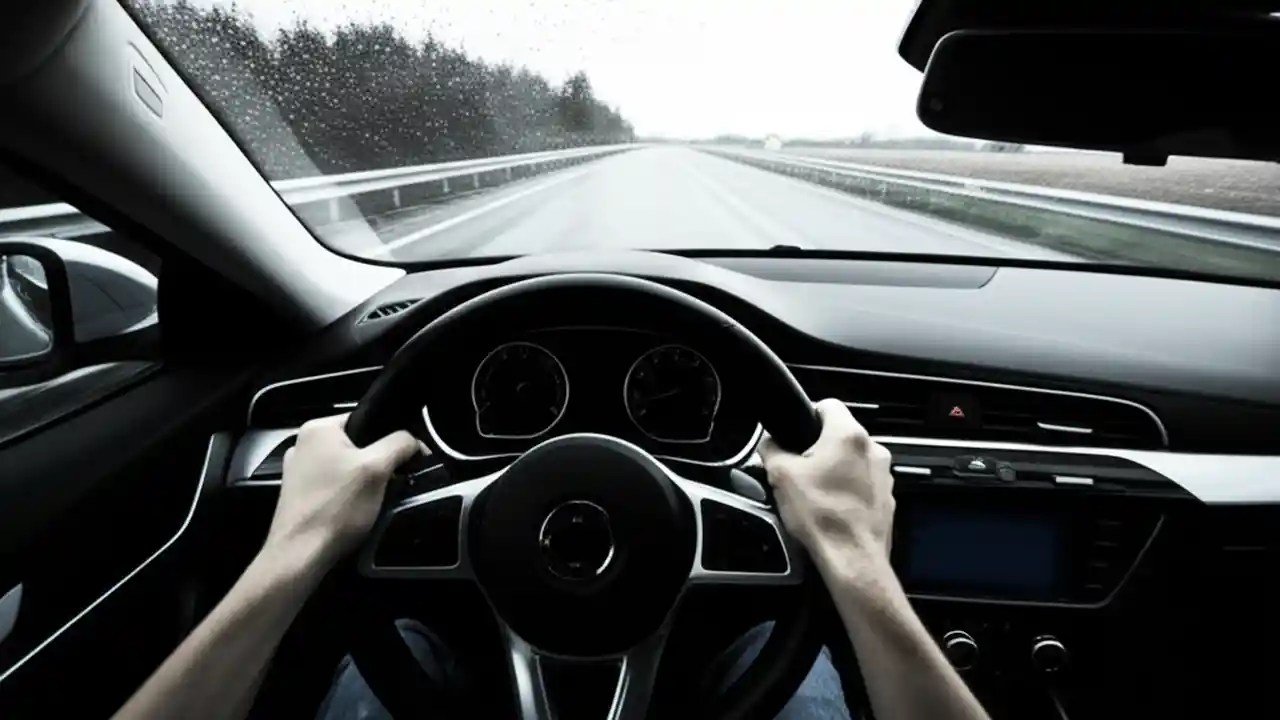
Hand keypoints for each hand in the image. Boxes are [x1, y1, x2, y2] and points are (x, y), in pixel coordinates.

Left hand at [263, 415, 418, 571]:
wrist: (301, 553)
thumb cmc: (337, 506)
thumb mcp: (377, 469)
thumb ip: (400, 444)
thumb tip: (414, 441)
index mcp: (318, 427)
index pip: (366, 420)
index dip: (391, 437)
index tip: (406, 460)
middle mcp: (303, 443)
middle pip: (357, 445)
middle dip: (378, 462)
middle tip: (395, 481)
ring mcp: (297, 470)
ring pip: (347, 467)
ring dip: (365, 481)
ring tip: (377, 499)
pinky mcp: (299, 495)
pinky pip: (334, 485)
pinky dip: (348, 495)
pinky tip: (356, 511)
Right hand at [759, 399, 894, 582]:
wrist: (852, 559)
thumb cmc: (820, 515)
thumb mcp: (781, 476)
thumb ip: (771, 449)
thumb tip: (770, 442)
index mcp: (848, 435)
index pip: (828, 404)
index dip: (807, 414)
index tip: (795, 433)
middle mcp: (873, 449)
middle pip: (841, 433)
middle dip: (819, 446)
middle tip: (798, 468)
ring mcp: (884, 474)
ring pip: (853, 459)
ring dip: (835, 468)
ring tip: (814, 491)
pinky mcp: (887, 497)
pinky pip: (864, 482)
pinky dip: (848, 488)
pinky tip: (832, 507)